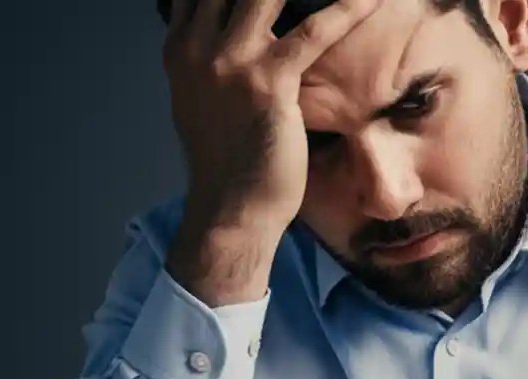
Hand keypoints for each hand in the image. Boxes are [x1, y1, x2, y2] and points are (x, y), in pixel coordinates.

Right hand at [160, 0, 383, 304]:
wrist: (232, 210)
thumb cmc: (231, 161)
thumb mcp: (205, 102)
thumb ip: (212, 63)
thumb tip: (228, 40)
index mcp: (182, 49)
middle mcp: (198, 48)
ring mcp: (229, 63)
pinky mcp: (267, 84)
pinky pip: (312, 32)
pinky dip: (345, 9)